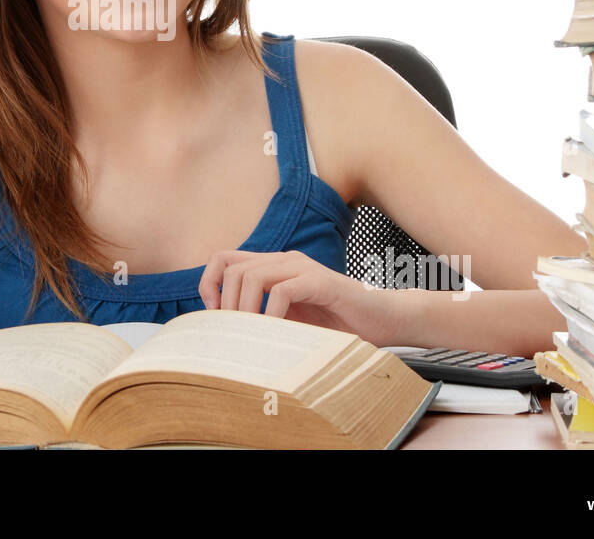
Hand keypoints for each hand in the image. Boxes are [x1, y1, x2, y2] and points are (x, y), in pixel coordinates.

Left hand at [197, 249, 405, 345]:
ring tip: (250, 334)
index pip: (224, 259)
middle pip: (233, 268)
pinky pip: (283, 291)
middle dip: (225, 302)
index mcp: (274, 266)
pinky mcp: (321, 281)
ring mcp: (303, 268)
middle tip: (232, 331)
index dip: (209, 283)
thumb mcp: (288, 320)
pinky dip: (271, 313)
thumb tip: (224, 332)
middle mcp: (285, 260)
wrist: (383, 321)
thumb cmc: (336, 324)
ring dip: (245, 308)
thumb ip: (261, 316)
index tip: (213, 312)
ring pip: (253, 275)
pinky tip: (275, 332)